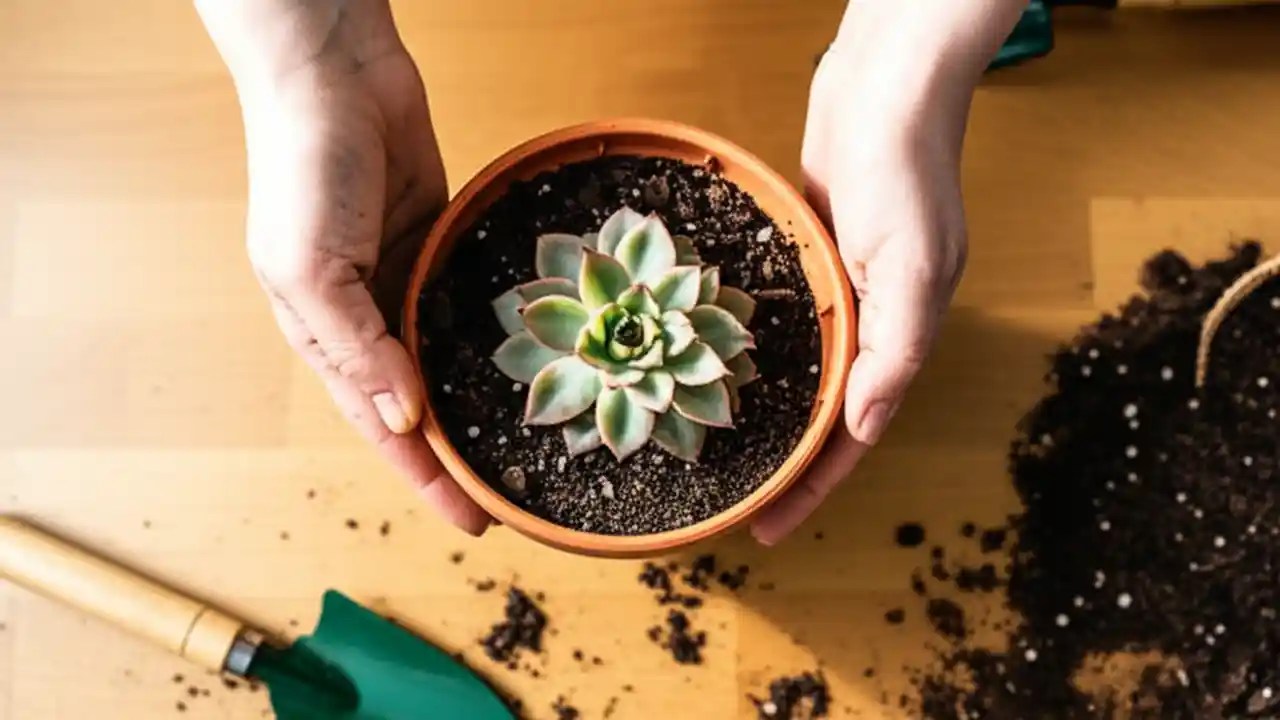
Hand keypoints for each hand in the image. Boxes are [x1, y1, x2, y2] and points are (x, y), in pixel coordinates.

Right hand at [198, 0, 489, 534]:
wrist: (337, 78)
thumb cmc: (306, 170)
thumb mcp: (312, 269)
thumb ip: (360, 346)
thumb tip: (407, 417)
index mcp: (323, 334)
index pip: (382, 425)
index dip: (425, 476)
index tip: (471, 519)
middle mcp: (366, 317)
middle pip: (420, 403)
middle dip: (460, 453)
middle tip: (512, 497)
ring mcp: (404, 280)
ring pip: (447, 358)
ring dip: (480, 400)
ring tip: (529, 442)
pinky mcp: (438, 242)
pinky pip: (468, 300)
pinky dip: (493, 334)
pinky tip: (533, 360)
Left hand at [751, 1, 1023, 544]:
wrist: (885, 88)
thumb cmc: (906, 171)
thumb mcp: (917, 267)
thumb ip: (897, 351)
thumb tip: (864, 427)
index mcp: (898, 335)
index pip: (852, 434)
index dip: (812, 486)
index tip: (767, 529)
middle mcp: (869, 321)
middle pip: (823, 414)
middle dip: (785, 464)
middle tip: (735, 507)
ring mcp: (839, 291)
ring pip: (800, 373)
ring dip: (769, 415)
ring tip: (722, 455)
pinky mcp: (809, 258)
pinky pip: (784, 323)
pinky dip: (756, 355)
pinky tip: (714, 369)